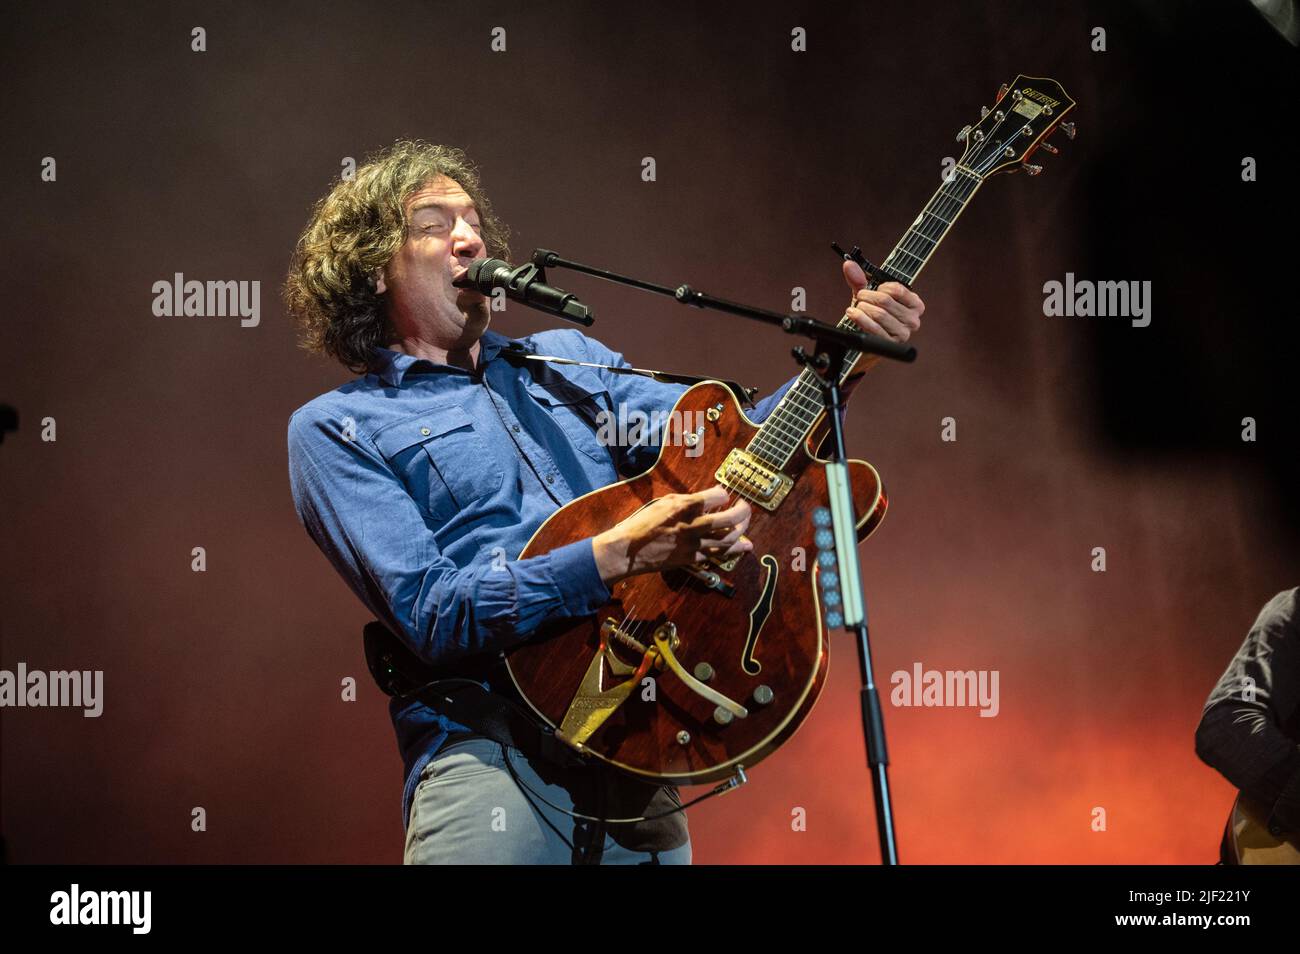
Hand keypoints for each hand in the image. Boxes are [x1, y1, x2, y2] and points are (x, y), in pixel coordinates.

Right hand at [592, 485, 751, 585]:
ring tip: (746, 525)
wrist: (629, 550)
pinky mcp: (691, 559)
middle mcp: (692, 526)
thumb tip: (709, 498)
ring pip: (727, 539)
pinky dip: (733, 550)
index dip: (723, 494)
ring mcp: (693, 545)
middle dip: (742, 512)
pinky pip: (718, 555)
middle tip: (746, 507)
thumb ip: (687, 499)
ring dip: (742, 531)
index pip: (716, 497)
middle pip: (728, 519)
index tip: (724, 495)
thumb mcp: (664, 502)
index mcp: (684, 507)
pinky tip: (744, 546)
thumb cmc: (643, 523)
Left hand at [842, 258, 923, 342]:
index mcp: (915, 305)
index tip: (871, 289)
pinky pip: (875, 328)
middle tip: (859, 297)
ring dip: (862, 309)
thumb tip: (849, 264)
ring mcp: (904, 333)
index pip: (897, 289)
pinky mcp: (892, 344)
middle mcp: (913, 319)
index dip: (879, 287)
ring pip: (879, 314)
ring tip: (856, 308)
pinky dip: (861, 319)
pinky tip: (853, 314)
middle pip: (886, 301)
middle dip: (867, 297)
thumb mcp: (868, 296)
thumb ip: (859, 279)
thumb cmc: (872, 317)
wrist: (868, 344)